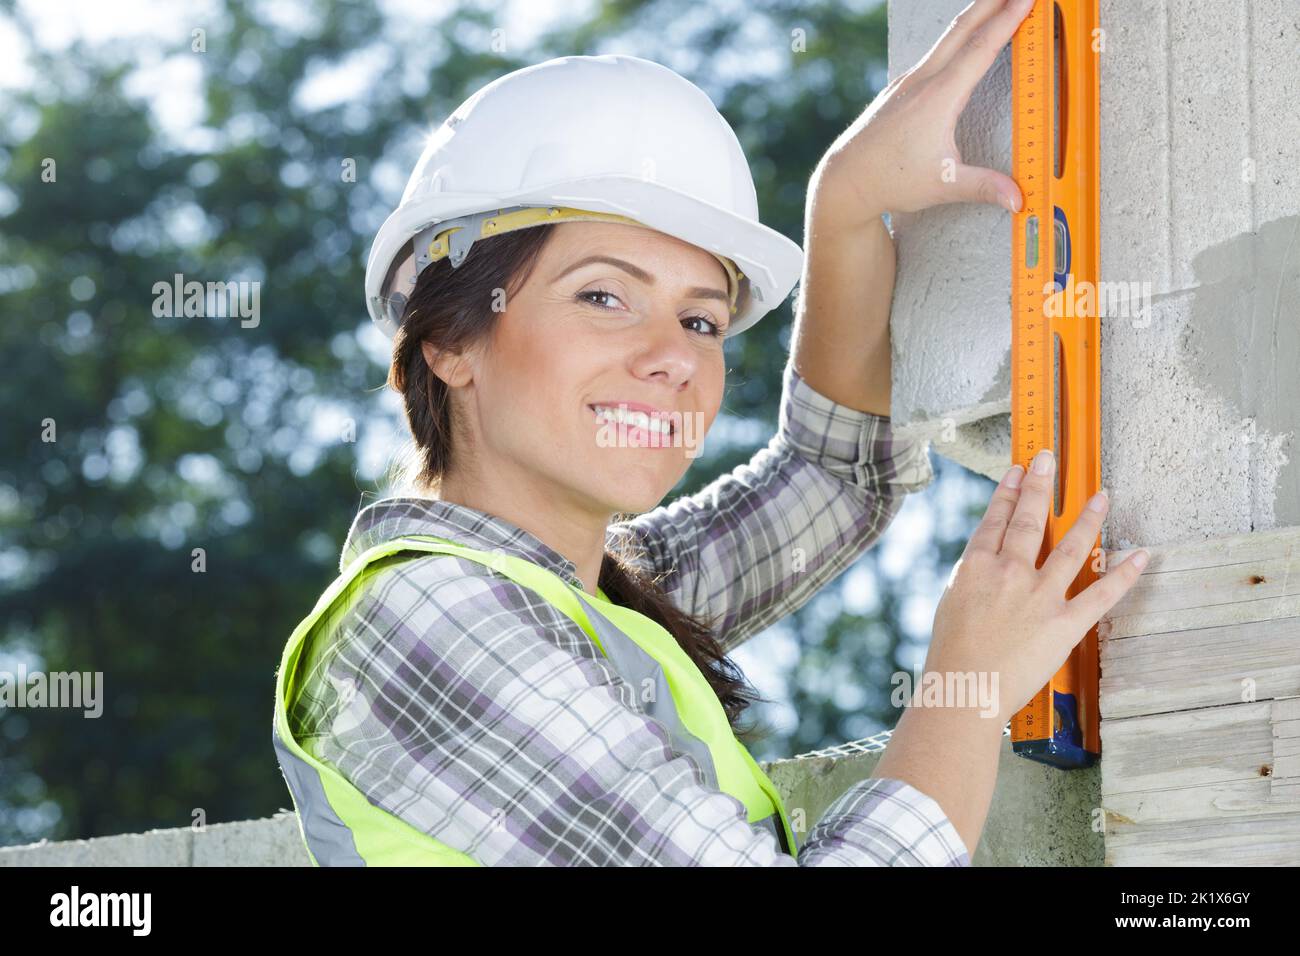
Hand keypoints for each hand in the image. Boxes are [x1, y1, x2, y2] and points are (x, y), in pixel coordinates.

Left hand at [813, 0, 1035, 227]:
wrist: (844, 180)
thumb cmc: (889, 180)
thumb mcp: (942, 186)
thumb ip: (984, 187)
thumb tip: (1018, 199)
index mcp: (937, 97)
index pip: (980, 49)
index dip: (1007, 21)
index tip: (1027, 0)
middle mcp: (921, 81)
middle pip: (962, 29)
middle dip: (992, 3)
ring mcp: (907, 82)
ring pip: (945, 39)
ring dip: (973, 17)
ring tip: (995, 4)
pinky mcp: (898, 89)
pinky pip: (932, 54)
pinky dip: (954, 40)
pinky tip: (960, 42)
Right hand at [923, 449, 1149, 727]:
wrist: (965, 689)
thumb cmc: (951, 654)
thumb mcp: (950, 603)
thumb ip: (973, 578)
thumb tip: (988, 562)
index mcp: (977, 567)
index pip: (996, 520)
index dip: (1009, 492)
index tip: (1018, 472)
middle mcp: (1010, 573)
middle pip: (1030, 520)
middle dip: (1040, 486)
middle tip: (1048, 461)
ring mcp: (1040, 596)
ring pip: (1071, 547)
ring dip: (1088, 518)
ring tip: (1101, 496)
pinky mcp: (1065, 624)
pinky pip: (1101, 594)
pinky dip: (1124, 574)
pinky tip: (1139, 555)